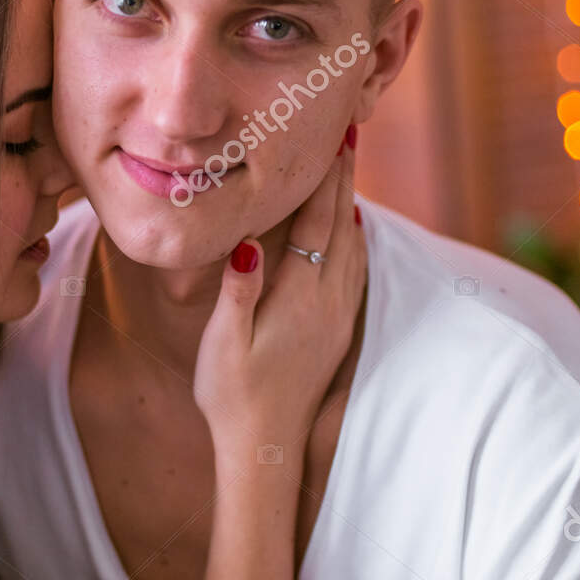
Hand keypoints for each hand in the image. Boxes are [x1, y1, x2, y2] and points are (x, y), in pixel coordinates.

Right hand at [193, 133, 366, 465]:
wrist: (264, 447)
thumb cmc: (232, 394)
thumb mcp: (224, 344)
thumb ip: (238, 293)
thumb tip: (246, 244)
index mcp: (298, 298)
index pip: (315, 224)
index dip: (322, 179)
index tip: (329, 138)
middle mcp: (326, 301)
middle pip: (341, 225)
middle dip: (343, 177)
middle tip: (348, 132)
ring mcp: (336, 316)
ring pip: (352, 245)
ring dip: (350, 202)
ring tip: (349, 166)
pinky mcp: (337, 330)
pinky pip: (354, 269)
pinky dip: (354, 237)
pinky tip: (352, 227)